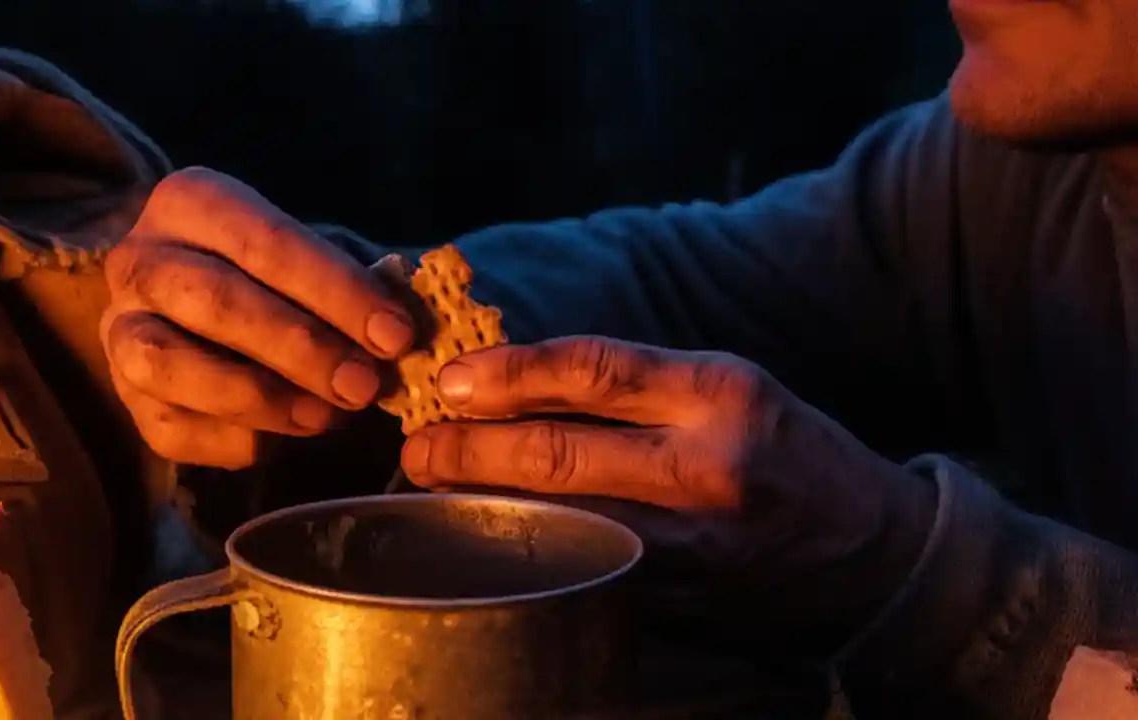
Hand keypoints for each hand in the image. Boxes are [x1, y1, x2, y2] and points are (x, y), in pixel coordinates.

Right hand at [101, 167, 415, 467]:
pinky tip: (280, 440)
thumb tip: (409, 321)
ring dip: (259, 396)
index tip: (395, 336)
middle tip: (366, 385)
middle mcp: (139, 260)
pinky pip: (168, 426)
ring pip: (169, 363)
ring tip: (326, 416)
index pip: (266, 242)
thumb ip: (362, 283)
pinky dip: (230, 439)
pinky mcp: (125, 397)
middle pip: (216, 301)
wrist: (204, 313)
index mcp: (192, 202)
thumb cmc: (280, 280)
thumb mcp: (319, 261)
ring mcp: (119, 330)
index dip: (336, 292)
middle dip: (302, 348)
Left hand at [400, 336, 937, 652]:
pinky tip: (488, 541)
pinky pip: (585, 571)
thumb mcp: (729, 390)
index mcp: (722, 393)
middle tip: (419, 444)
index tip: (452, 379)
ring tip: (432, 490)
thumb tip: (521, 381)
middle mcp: (708, 466)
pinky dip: (527, 553)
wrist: (878, 555)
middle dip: (468, 447)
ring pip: (559, 521)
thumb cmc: (790, 454)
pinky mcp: (683, 602)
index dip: (508, 371)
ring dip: (480, 506)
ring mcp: (694, 545)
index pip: (593, 369)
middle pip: (559, 452)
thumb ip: (638, 384)